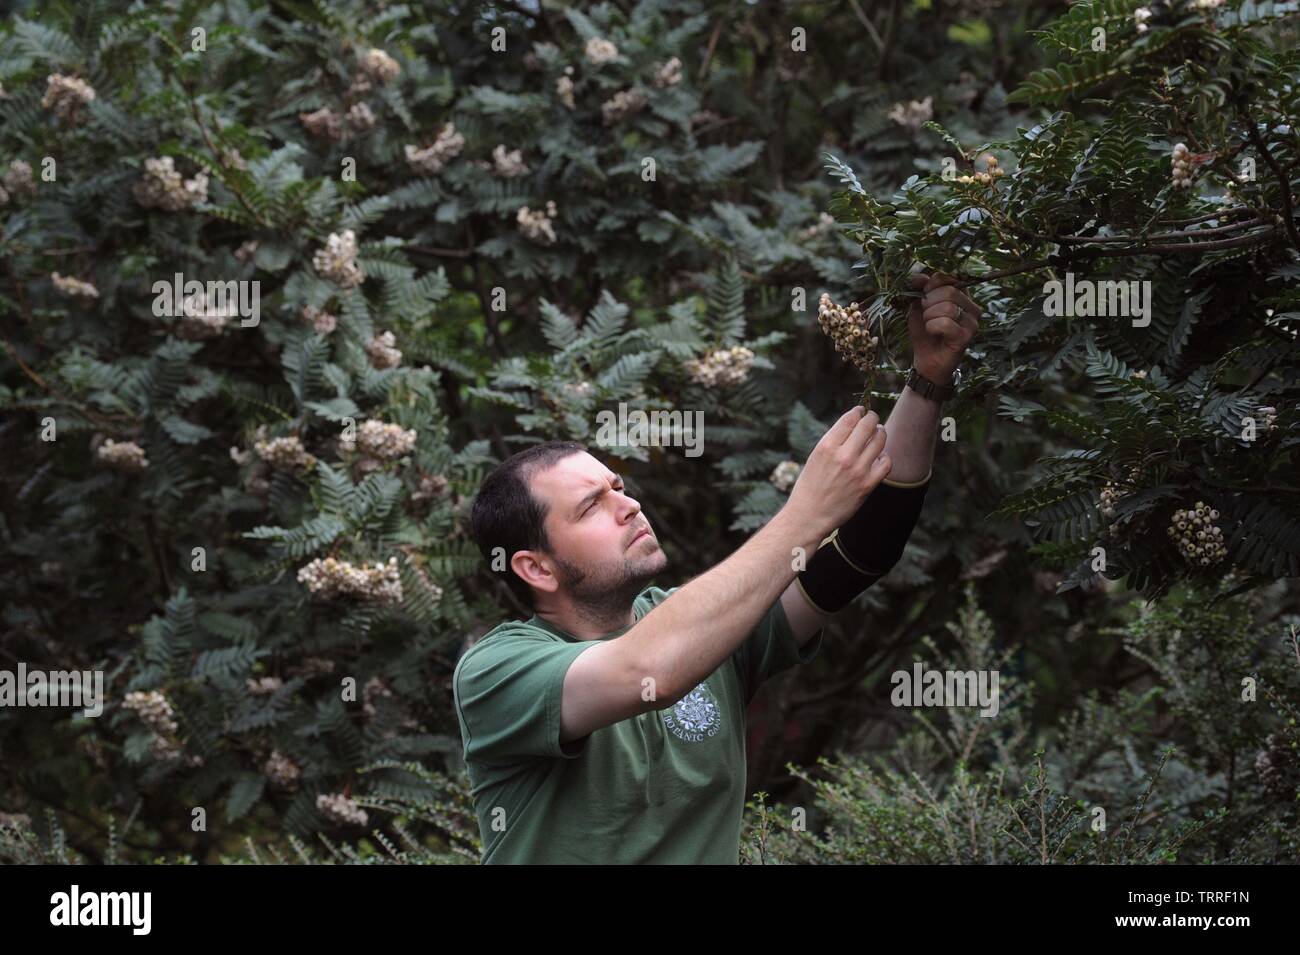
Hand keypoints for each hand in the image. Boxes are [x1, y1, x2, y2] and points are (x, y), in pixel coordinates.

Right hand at [784, 406, 891, 539]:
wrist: (810, 515)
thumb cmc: (810, 485)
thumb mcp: (816, 456)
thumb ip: (834, 440)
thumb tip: (854, 424)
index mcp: (827, 446)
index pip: (850, 418)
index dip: (859, 411)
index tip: (861, 411)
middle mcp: (843, 456)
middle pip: (868, 425)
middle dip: (872, 418)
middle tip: (873, 420)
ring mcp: (858, 470)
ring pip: (880, 440)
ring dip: (880, 434)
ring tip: (878, 434)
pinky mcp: (867, 485)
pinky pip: (886, 463)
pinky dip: (884, 457)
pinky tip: (879, 457)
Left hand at [907, 270, 979, 383]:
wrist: (927, 360)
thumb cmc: (925, 332)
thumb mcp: (918, 308)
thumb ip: (919, 290)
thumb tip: (920, 277)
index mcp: (962, 295)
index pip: (947, 278)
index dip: (930, 285)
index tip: (921, 296)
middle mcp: (972, 307)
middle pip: (949, 291)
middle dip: (929, 303)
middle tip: (925, 316)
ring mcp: (972, 322)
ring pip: (948, 307)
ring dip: (929, 317)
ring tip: (929, 325)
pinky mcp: (967, 336)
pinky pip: (946, 323)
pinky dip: (932, 327)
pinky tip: (933, 333)